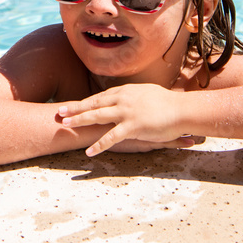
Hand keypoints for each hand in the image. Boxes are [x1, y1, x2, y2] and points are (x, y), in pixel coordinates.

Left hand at [57, 84, 197, 156]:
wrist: (183, 109)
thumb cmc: (168, 103)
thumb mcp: (146, 93)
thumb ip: (133, 96)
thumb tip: (124, 97)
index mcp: (126, 91)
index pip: (100, 97)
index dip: (84, 102)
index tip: (71, 105)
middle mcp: (123, 99)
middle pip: (93, 104)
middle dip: (75, 108)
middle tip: (60, 112)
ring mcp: (127, 112)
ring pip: (98, 116)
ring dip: (80, 121)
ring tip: (66, 126)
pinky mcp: (133, 126)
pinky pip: (112, 137)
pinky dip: (99, 144)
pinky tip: (89, 151)